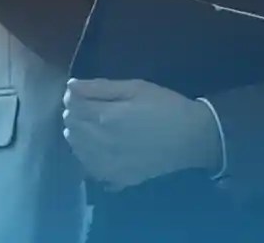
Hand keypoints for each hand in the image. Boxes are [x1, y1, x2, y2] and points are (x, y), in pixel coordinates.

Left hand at [63, 78, 223, 189]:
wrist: (193, 138)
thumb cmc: (166, 106)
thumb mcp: (135, 87)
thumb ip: (99, 87)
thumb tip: (70, 86)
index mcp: (106, 118)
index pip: (72, 105)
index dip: (73, 95)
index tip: (82, 92)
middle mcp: (102, 143)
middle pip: (71, 125)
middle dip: (75, 113)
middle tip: (89, 107)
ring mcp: (109, 163)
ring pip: (76, 147)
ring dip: (78, 133)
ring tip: (93, 125)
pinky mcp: (118, 177)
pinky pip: (90, 168)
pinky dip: (87, 155)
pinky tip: (97, 147)